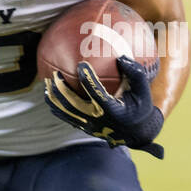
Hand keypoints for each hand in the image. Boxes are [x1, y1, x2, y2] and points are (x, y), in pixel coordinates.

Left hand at [43, 55, 164, 157]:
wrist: (136, 133)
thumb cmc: (139, 107)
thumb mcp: (143, 91)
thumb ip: (135, 73)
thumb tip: (122, 57)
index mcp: (113, 110)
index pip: (97, 93)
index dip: (88, 79)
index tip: (81, 64)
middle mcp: (98, 119)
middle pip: (73, 104)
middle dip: (62, 89)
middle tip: (55, 73)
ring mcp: (89, 125)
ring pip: (66, 112)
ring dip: (54, 97)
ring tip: (47, 82)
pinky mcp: (84, 127)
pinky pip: (65, 117)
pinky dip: (55, 107)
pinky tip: (49, 94)